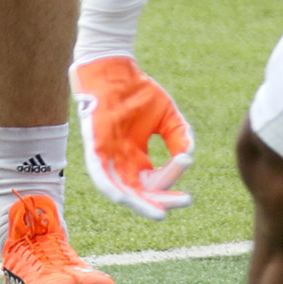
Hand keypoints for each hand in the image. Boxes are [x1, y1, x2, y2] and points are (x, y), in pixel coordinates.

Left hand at [71, 55, 194, 220]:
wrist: (114, 70)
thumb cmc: (138, 91)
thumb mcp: (167, 117)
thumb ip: (180, 136)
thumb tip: (188, 158)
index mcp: (137, 157)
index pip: (156, 181)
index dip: (173, 178)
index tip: (187, 161)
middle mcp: (121, 162)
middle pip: (141, 192)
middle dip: (162, 200)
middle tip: (185, 201)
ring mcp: (107, 158)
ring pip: (122, 192)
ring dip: (140, 203)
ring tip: (159, 213)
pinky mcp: (94, 151)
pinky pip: (101, 177)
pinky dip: (112, 189)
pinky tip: (125, 198)